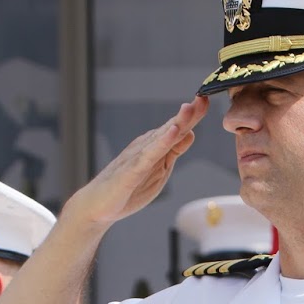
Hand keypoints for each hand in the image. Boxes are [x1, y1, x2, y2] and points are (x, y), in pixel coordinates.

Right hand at [67, 99, 209, 227]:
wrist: (96, 206)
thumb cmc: (127, 189)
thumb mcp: (159, 170)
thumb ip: (173, 152)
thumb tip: (190, 133)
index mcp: (154, 147)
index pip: (177, 129)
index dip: (193, 116)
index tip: (207, 101)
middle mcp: (146, 147)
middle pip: (171, 128)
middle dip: (188, 114)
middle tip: (204, 97)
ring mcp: (138, 157)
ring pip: (161, 137)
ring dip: (176, 122)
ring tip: (190, 108)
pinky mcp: (131, 171)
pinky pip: (148, 155)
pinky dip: (161, 143)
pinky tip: (171, 133)